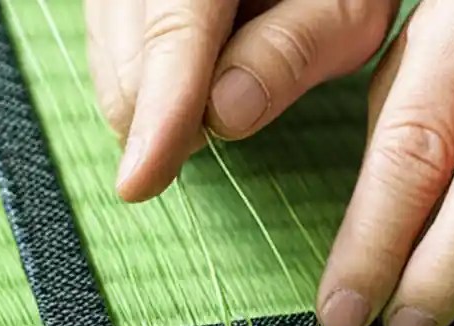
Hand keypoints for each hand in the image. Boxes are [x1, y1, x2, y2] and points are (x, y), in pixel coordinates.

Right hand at [86, 0, 398, 201]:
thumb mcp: (347, 5)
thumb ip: (293, 52)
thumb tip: (224, 116)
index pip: (171, 35)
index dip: (158, 111)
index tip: (140, 181)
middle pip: (129, 63)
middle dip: (172, 116)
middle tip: (242, 100)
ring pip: (111, 68)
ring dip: (159, 102)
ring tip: (227, 67)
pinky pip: (106, 58)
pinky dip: (147, 84)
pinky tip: (195, 68)